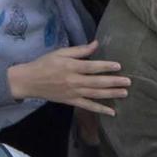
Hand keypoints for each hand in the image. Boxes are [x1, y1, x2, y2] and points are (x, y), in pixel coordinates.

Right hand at [8, 41, 130, 114]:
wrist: (28, 81)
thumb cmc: (44, 64)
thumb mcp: (60, 53)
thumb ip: (80, 50)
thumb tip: (96, 43)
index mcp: (70, 66)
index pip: (91, 67)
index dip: (105, 66)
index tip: (118, 66)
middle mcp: (73, 80)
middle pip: (96, 82)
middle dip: (113, 82)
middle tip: (128, 82)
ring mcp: (73, 92)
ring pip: (95, 94)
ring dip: (111, 94)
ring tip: (125, 93)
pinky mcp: (71, 101)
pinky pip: (88, 106)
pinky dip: (100, 109)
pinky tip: (112, 112)